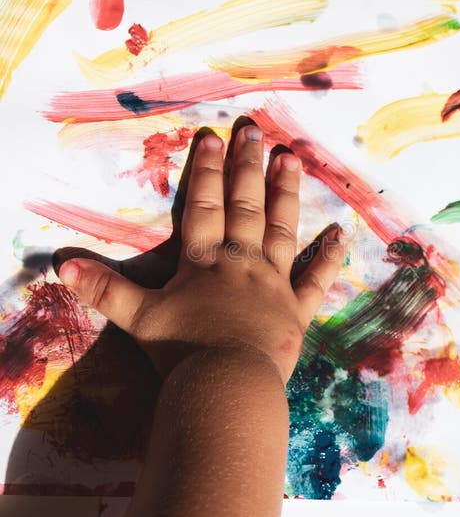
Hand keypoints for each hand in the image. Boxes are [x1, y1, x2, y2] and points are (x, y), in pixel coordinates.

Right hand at [57, 122, 343, 383]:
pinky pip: (316, 280)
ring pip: (280, 229)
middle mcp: (242, 263)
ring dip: (284, 194)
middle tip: (254, 132)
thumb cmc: (182, 351)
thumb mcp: (137, 318)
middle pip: (245, 207)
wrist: (227, 384)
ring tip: (290, 159)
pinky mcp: (297, 312)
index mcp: (205, 262)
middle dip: (247, 167)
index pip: (205, 208)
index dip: (207, 173)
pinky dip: (327, 258)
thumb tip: (61, 264)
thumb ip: (104, 289)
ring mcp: (273, 284)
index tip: (213, 138)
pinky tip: (340, 234)